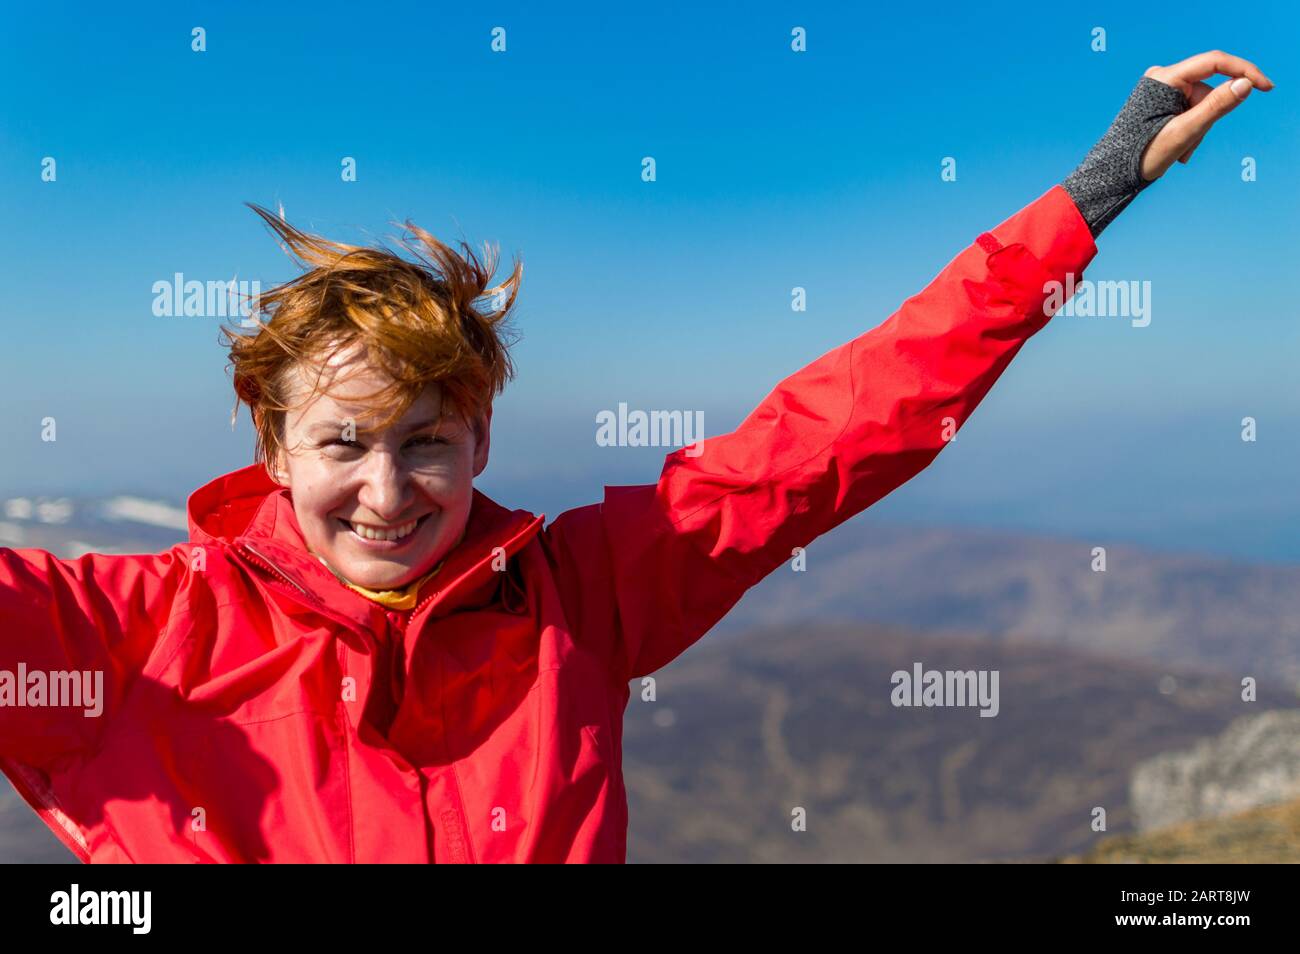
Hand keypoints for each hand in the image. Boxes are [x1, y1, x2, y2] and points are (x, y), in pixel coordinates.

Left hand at [1140, 50, 1273, 180]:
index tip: (1264, 87)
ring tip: (1179, 152)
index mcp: (1164, 79)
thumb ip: (1216, 106)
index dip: (1243, 72)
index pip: (1214, 63)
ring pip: (1199, 104)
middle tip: (1189, 145)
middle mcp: (1161, 78)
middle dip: (1207, 118)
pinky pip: (1187, 111)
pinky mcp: (1159, 102)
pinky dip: (1189, 130)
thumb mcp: (1185, 132)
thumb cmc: (1142, 155)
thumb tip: (1245, 84)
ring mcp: (1159, 90)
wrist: (1113, 174)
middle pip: (1207, 89)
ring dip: (1197, 130)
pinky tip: (1175, 149)